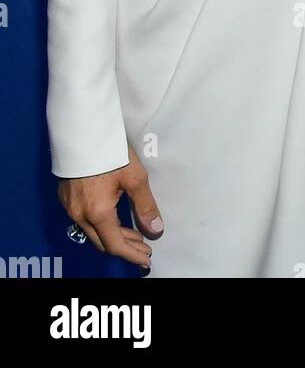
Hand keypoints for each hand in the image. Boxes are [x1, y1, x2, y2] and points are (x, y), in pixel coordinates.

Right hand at [58, 144, 163, 270]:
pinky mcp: (66, 197)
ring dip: (112, 236)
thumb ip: (144, 205)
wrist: (81, 131)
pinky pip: (84, 220)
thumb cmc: (110, 152)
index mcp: (97, 213)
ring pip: (92, 232)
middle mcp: (79, 215)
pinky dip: (101, 225)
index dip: (132, 254)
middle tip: (143, 247)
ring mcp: (70, 207)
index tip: (146, 259)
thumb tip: (155, 229)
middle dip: (124, 247)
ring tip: (133, 234)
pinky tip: (113, 218)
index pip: (115, 245)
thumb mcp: (134, 177)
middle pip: (102, 242)